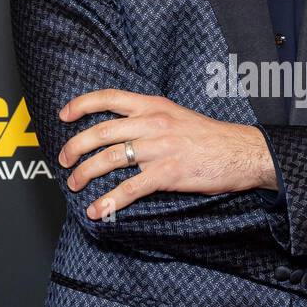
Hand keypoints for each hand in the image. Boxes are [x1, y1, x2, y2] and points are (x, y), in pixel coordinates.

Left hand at [56, 89, 277, 218]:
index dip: (81, 104)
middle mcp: (154, 123)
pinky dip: (109, 201)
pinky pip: (130, 188)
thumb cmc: (211, 137)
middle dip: (75, 147)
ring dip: (85, 173)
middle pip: (101, 131)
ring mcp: (160, 148)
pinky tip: (97, 209)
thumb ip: (150, 119)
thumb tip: (124, 132)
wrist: (242, 152)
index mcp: (154, 106)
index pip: (109, 97)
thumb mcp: (177, 116)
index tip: (64, 115)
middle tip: (64, 160)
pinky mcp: (168, 173)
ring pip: (110, 159)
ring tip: (74, 184)